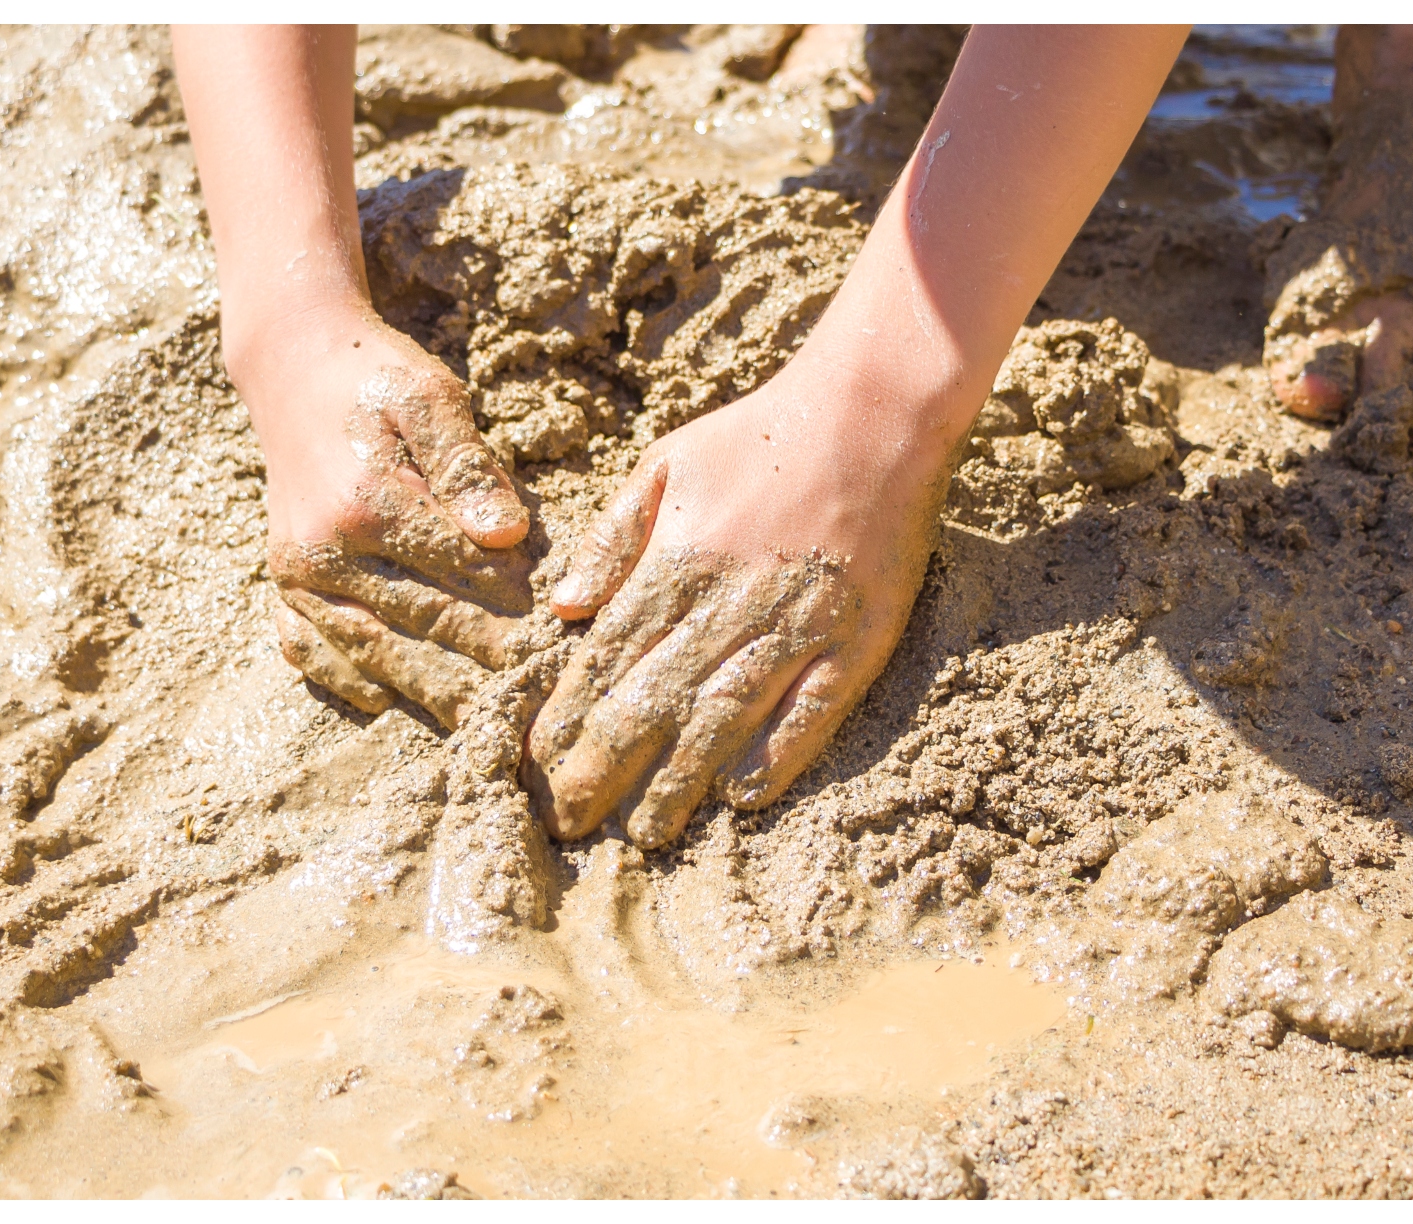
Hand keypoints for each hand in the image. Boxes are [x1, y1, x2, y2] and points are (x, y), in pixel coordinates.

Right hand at [247, 317, 534, 727]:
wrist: (290, 366)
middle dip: (486, 665)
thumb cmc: (374, 377)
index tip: (565, 642)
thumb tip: (506, 535)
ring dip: (431, 693)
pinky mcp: (282, 586)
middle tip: (541, 701)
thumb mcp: (428, 395)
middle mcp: (323, 551)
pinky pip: (313, 653)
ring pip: (373, 653)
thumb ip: (467, 467)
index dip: (518, 610)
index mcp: (367, 502)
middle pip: (423, 626)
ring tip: (486, 725)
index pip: (463, 574)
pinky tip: (395, 703)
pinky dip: (353, 683)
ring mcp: (296, 576)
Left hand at [521, 365, 955, 847]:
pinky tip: (741, 797)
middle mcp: (731, 601)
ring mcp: (798, 623)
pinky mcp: (857, 637)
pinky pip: (812, 711)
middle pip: (653, 701)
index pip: (608, 656)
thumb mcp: (665, 464)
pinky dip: (776, 757)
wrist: (873, 410)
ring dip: (679, 782)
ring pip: (723, 718)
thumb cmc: (761, 435)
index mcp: (678, 561)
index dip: (569, 716)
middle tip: (571, 822)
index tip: (539, 764)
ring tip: (647, 832)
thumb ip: (613, 538)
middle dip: (605, 768)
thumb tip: (563, 607)